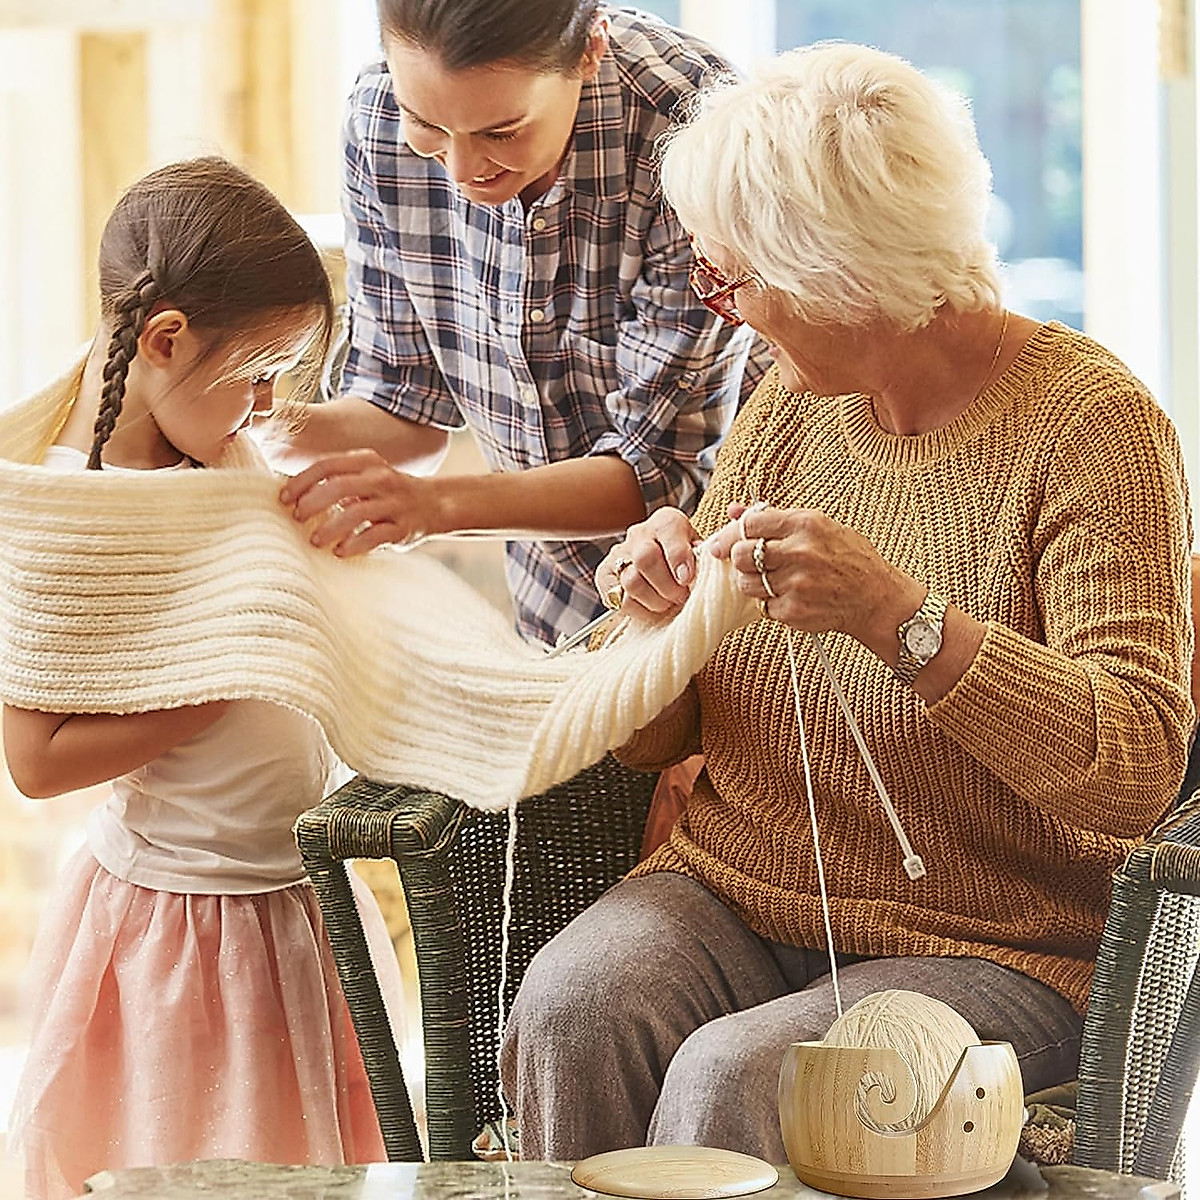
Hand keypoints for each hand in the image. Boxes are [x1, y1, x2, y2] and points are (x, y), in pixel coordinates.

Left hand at [279, 449, 440, 555]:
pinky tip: (340, 552)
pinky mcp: (403, 528)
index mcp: (366, 461)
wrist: (434, 503)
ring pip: (357, 513)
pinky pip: (376, 536)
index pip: (327, 466)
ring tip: (315, 541)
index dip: (301, 482)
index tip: (283, 499)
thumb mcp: (365, 475)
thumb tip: (291, 495)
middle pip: (339, 486)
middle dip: (312, 503)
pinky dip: (354, 545)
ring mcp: (394, 503)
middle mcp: (381, 479)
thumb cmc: (387, 492)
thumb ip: (336, 479)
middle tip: (296, 518)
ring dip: (331, 527)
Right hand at [595, 507, 700, 617]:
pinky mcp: (605, 577)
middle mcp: (639, 534)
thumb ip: (704, 557)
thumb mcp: (701, 553)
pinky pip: (620, 599)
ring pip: (631, 581)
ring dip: (655, 600)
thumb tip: (706, 565)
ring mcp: (618, 555)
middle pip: (645, 557)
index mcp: (665, 522)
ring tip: (668, 604)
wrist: (665, 569)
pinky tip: (653, 608)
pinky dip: (640, 610)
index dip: (678, 556)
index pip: (668, 530)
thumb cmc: (688, 563)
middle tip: (681, 597)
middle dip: (667, 585)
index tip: (687, 578)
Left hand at [706, 502, 922, 649]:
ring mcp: (797, 584)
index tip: (727, 542)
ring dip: (753, 583)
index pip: (749, 524)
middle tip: (753, 563)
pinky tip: (791, 597)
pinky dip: (771, 604)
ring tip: (774, 581)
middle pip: (740, 555)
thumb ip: (774, 519)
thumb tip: (733, 510)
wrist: (876, 598)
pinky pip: (763, 607)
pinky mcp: (795, 611)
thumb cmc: (848, 558)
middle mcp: (800, 552)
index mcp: (806, 524)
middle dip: (741, 560)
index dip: (734, 533)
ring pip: (746, 584)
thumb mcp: (818, 526)